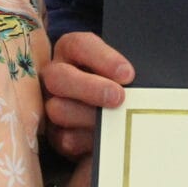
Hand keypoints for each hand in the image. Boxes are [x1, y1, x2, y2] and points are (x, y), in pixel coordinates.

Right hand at [43, 31, 133, 157]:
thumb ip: (126, 74)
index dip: (102, 58)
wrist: (117, 121)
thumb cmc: (122, 87)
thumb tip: (137, 81)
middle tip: (118, 98)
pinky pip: (65, 139)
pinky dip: (87, 141)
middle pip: (59, 77)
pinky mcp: (54, 135)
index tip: (127, 73)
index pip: (79, 45)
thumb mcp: (124, 75)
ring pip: (58, 109)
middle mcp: (55, 75)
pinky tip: (106, 141)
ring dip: (89, 117)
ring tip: (114, 123)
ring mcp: (50, 105)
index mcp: (71, 51)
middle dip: (90, 88)